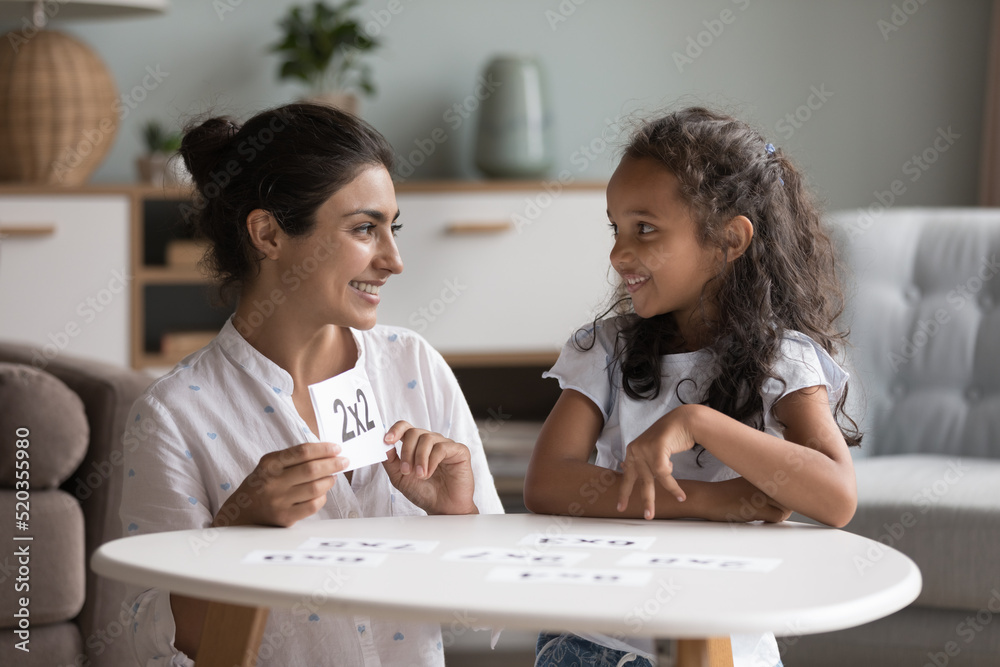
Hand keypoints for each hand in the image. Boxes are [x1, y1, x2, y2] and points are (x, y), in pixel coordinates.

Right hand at [212, 442, 348, 527]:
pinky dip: (322, 497)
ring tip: (332, 476)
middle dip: (333, 464)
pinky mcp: (285, 518)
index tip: (337, 448)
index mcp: (269, 464)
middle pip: (312, 470)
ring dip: (330, 480)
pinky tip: (322, 492)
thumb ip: (293, 457)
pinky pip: (313, 505)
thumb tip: (327, 452)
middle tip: (344, 461)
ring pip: (316, 488)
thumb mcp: (270, 465)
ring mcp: (279, 501)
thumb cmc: (262, 484)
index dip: (323, 449)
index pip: (302, 452)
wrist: (241, 513)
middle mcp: (273, 482)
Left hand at [382, 420, 476, 514]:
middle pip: (414, 432)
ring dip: (419, 458)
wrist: (442, 509)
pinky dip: (432, 461)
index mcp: (416, 445)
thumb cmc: (424, 492)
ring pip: (428, 439)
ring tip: (420, 475)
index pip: (405, 427)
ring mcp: (445, 445)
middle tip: (406, 470)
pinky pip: (442, 448)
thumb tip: (383, 446)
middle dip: (407, 451)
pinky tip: (429, 473)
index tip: (387, 440)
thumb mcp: (400, 478)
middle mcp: (431, 442)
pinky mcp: (459, 451)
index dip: (395, 430)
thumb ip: (391, 461)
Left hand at [617, 406, 697, 519]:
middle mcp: (635, 451)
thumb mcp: (653, 448)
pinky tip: (681, 495)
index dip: (625, 492)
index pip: (627, 475)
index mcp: (632, 451)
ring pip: (652, 481)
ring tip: (667, 508)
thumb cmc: (670, 435)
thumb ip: (645, 461)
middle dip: (642, 499)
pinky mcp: (655, 451)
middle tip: (645, 516)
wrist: (683, 421)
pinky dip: (673, 487)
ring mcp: (644, 450)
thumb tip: (639, 474)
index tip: (621, 506)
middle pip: (636, 481)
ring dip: (660, 496)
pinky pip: (665, 476)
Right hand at [700, 477, 791, 522]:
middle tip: (778, 508)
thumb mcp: (746, 484)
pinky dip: (773, 520)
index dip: (790, 491)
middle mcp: (764, 480)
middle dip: (788, 503)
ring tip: (768, 514)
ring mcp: (762, 493)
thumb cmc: (724, 494)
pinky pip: (779, 517)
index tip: (788, 496)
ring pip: (788, 506)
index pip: (788, 479)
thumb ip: (762, 486)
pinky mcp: (758, 508)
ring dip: (781, 513)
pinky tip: (761, 519)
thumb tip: (782, 497)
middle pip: (791, 494)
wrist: (707, 498)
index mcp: (762, 471)